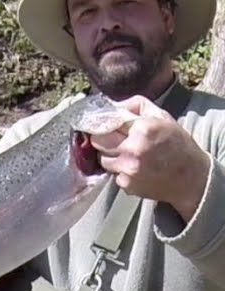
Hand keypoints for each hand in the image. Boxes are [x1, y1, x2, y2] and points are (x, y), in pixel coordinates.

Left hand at [89, 96, 210, 220]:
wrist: (192, 177)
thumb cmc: (177, 144)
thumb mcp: (162, 117)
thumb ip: (135, 105)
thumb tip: (112, 105)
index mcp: (142, 129)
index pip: (105, 123)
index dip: (105, 125)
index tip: (106, 126)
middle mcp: (133, 149)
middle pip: (97, 141)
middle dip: (104, 139)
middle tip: (116, 140)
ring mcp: (129, 169)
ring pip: (103, 159)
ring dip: (111, 156)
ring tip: (129, 155)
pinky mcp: (127, 185)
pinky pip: (113, 174)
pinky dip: (120, 171)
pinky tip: (136, 169)